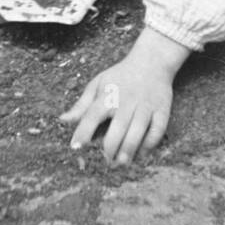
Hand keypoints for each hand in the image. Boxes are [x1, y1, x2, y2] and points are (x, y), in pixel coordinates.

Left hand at [60, 28, 189, 164]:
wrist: (152, 61)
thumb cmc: (120, 76)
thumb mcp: (98, 84)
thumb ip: (82, 105)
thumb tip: (63, 120)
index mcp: (108, 94)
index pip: (92, 115)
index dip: (83, 132)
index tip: (76, 147)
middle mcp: (127, 101)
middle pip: (118, 128)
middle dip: (110, 148)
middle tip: (106, 161)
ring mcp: (145, 106)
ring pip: (138, 131)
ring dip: (129, 150)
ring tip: (121, 163)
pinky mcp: (162, 110)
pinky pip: (157, 130)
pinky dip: (149, 144)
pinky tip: (141, 153)